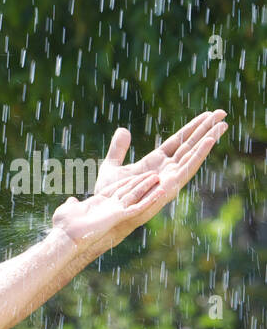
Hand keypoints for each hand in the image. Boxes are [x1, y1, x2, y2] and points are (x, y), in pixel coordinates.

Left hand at [51, 109, 227, 254]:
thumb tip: (123, 130)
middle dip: (206, 129)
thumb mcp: (111, 168)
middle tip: (222, 113)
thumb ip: (118, 149)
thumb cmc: (107, 198)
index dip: (192, 128)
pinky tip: (210, 141)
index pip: (177, 141)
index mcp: (154, 162)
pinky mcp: (170, 186)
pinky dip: (199, 154)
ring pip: (192, 154)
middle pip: (189, 144)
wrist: (105, 215)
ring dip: (208, 139)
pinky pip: (187, 168)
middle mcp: (166, 170)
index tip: (206, 115)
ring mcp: (169, 178)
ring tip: (223, 124)